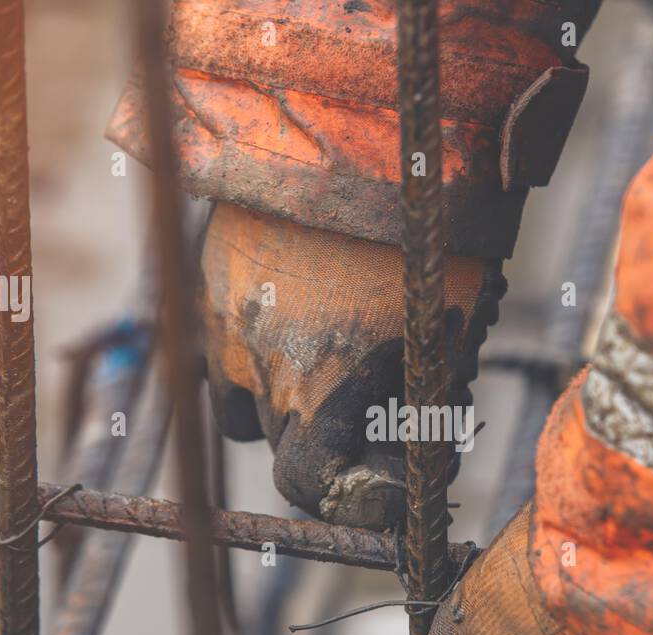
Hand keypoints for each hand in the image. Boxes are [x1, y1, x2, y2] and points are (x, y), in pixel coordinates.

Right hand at [198, 202, 503, 528]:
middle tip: (384, 411)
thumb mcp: (444, 323)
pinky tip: (294, 329)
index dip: (361, 497)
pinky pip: (221, 359)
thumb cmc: (424, 222)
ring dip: (287, 411)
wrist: (360, 118)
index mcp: (325, 383)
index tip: (396, 486)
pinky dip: (253, 365)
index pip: (318, 489)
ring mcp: (226, 325)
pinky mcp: (208, 287)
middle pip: (290, 453)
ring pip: (246, 412)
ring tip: (332, 367)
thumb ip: (423, 401)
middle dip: (339, 448)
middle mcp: (263, 366)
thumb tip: (422, 452)